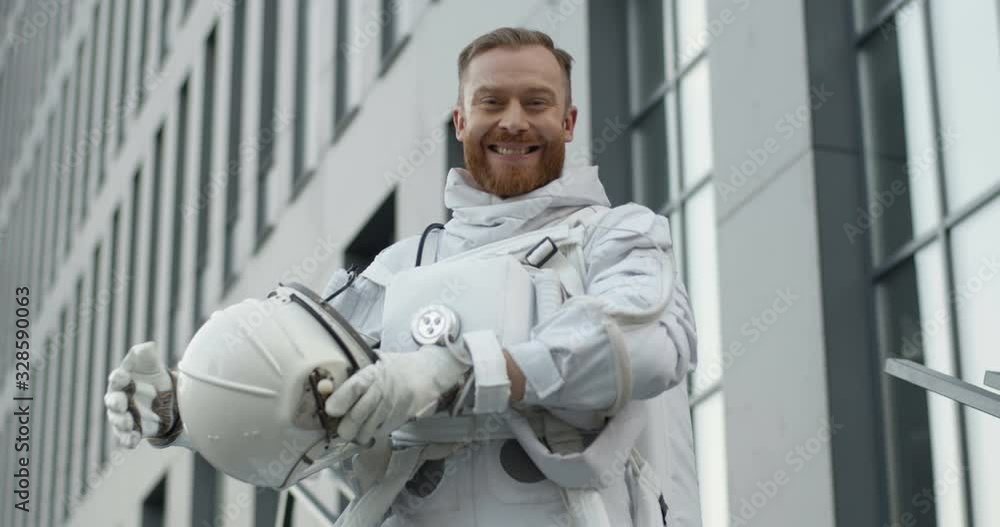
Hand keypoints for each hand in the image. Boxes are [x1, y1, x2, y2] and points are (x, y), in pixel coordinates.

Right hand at [103, 342, 179, 448]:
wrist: (165, 399)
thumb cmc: (152, 377)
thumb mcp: (152, 365)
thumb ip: (148, 355)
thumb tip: (149, 345)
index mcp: (122, 381)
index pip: (117, 378)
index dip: (119, 377)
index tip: (123, 375)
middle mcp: (119, 399)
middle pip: (113, 401)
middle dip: (116, 402)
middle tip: (121, 402)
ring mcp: (124, 416)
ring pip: (118, 421)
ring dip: (121, 423)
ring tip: (128, 423)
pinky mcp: (132, 430)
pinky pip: (126, 437)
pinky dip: (128, 440)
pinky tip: (132, 442)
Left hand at [325, 344, 470, 444]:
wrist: (430, 372)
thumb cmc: (400, 366)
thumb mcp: (380, 361)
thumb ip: (360, 373)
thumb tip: (330, 385)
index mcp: (375, 373)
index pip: (356, 386)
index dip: (341, 399)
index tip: (330, 410)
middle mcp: (383, 390)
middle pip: (358, 415)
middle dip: (345, 428)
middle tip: (341, 429)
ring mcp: (393, 406)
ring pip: (368, 429)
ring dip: (358, 434)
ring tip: (354, 431)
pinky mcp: (401, 418)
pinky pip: (381, 432)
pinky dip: (373, 434)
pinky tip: (371, 428)